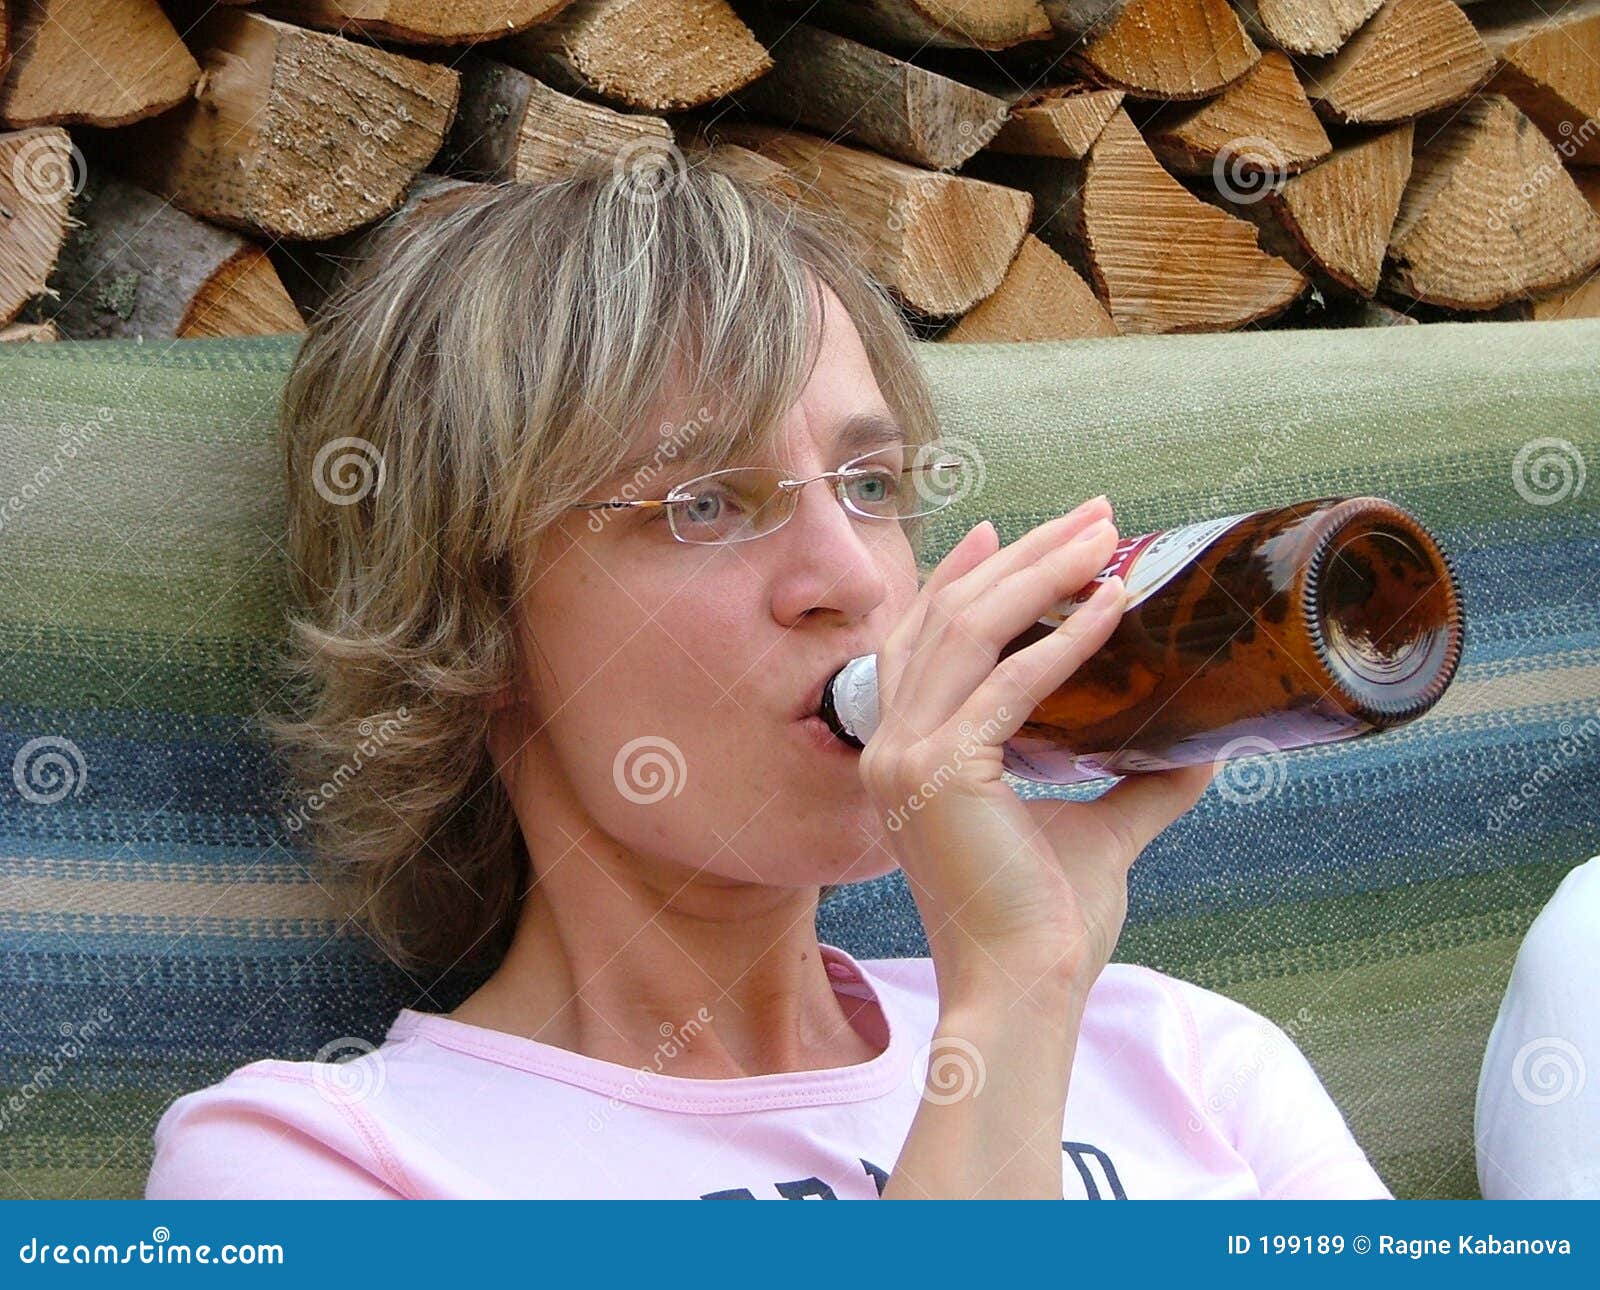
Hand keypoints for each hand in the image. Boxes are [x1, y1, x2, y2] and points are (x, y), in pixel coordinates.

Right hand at [859, 497, 1213, 998]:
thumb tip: (1201, 741)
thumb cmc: (1047, 922)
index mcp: (904, 754)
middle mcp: (890, 745)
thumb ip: (1138, 779)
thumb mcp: (1099, 829)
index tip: (1007, 529)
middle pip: (947, 617)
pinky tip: (1114, 604)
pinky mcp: (941, 773)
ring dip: (1041, 574)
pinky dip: (1066, 638)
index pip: (920, 639)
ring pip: (967, 631)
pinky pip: (1010, 685)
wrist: (1025, 992)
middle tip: (1091, 515)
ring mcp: (905, 757)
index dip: (960, 577)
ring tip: (1104, 536)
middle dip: (1022, 556)